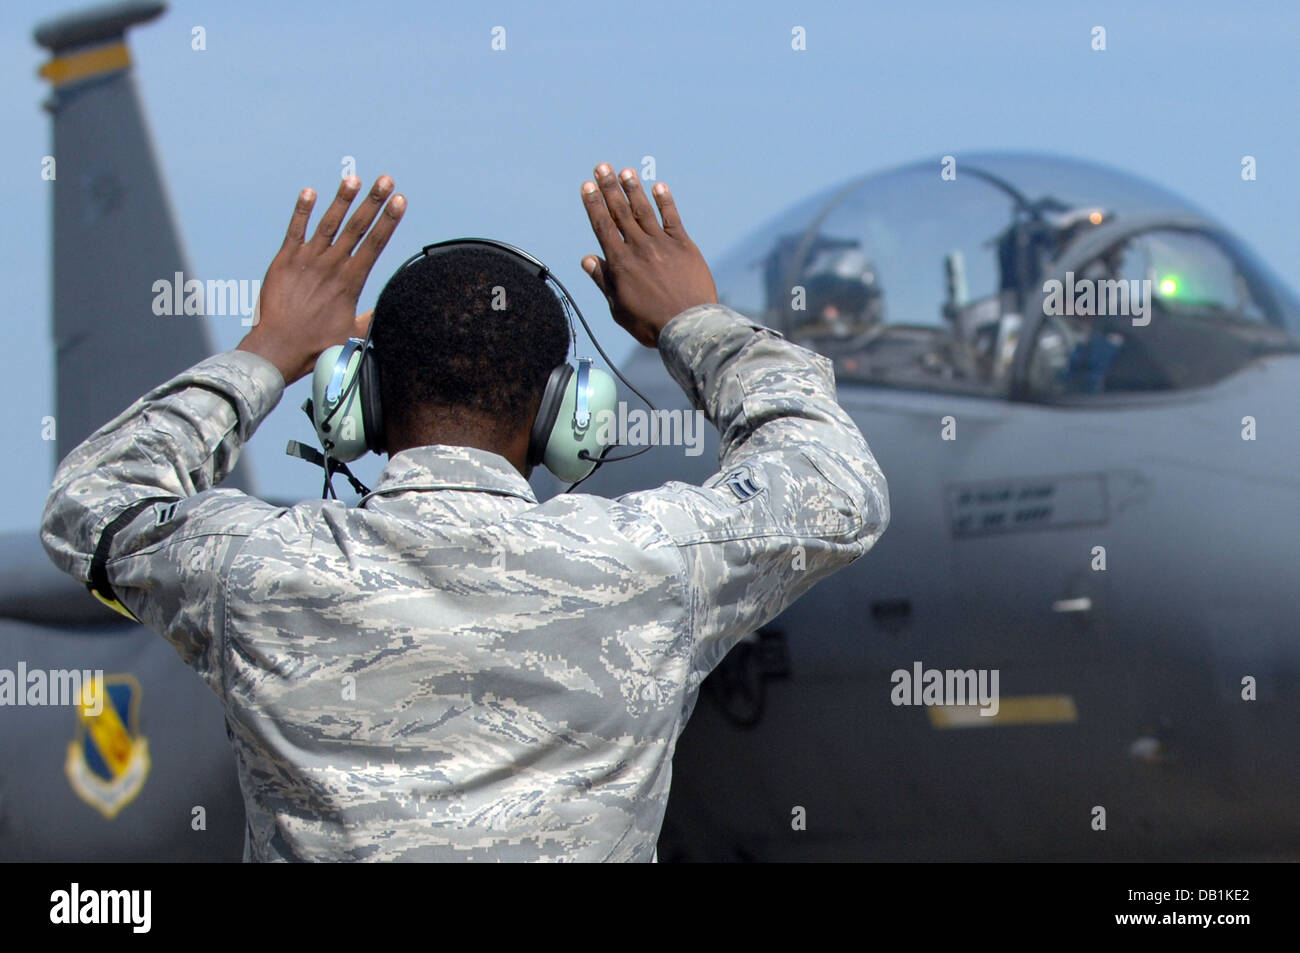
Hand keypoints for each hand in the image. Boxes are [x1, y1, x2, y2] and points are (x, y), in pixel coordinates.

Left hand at [237, 175, 405, 383]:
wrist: (280, 345)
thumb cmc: (317, 345)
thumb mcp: (353, 333)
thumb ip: (371, 317)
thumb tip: (387, 310)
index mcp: (350, 281)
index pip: (375, 244)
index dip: (389, 220)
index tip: (400, 201)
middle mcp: (331, 265)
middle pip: (357, 227)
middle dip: (373, 201)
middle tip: (386, 180)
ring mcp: (307, 260)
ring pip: (328, 223)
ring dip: (342, 199)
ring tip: (353, 178)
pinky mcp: (285, 260)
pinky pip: (295, 230)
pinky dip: (302, 210)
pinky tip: (309, 192)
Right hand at [580, 163, 716, 347]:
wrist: (687, 325)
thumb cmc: (650, 323)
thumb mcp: (619, 307)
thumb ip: (604, 280)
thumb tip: (588, 259)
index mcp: (620, 262)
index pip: (603, 226)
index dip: (594, 204)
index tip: (587, 186)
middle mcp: (639, 247)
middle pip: (620, 212)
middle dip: (609, 187)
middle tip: (602, 167)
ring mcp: (662, 244)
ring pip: (644, 210)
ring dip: (633, 189)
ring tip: (625, 171)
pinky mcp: (684, 246)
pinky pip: (672, 218)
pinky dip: (665, 202)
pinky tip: (658, 187)